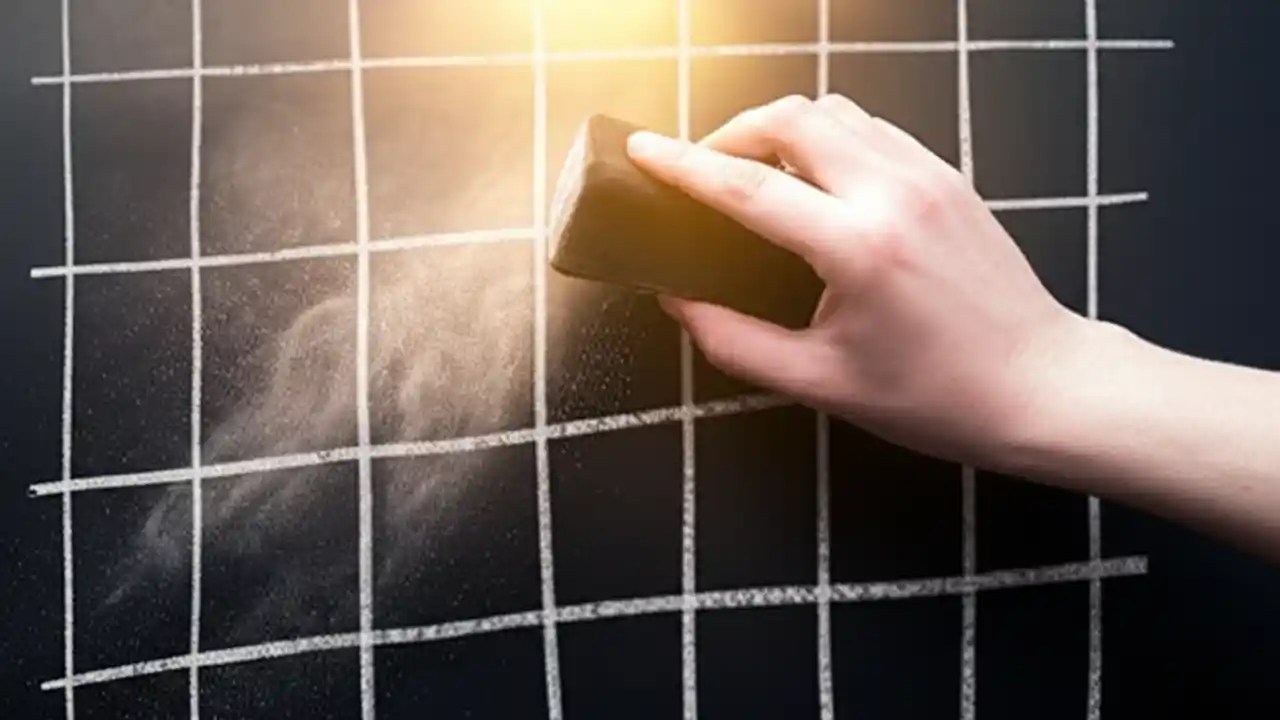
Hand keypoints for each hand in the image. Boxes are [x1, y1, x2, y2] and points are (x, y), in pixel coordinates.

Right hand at [626, 94, 1096, 468]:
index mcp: (858, 249)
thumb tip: (678, 302)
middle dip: (732, 133)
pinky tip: (816, 180)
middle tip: (704, 171)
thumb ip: (734, 341)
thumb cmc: (936, 397)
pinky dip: (829, 137)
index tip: (642, 149)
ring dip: (783, 129)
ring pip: (835, 110)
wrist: (1041, 386)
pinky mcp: (949, 176)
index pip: (748, 187)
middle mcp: (894, 194)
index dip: (683, 165)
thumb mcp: (820, 383)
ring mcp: (928, 176)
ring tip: (756, 173)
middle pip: (791, 118)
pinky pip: (873, 129)